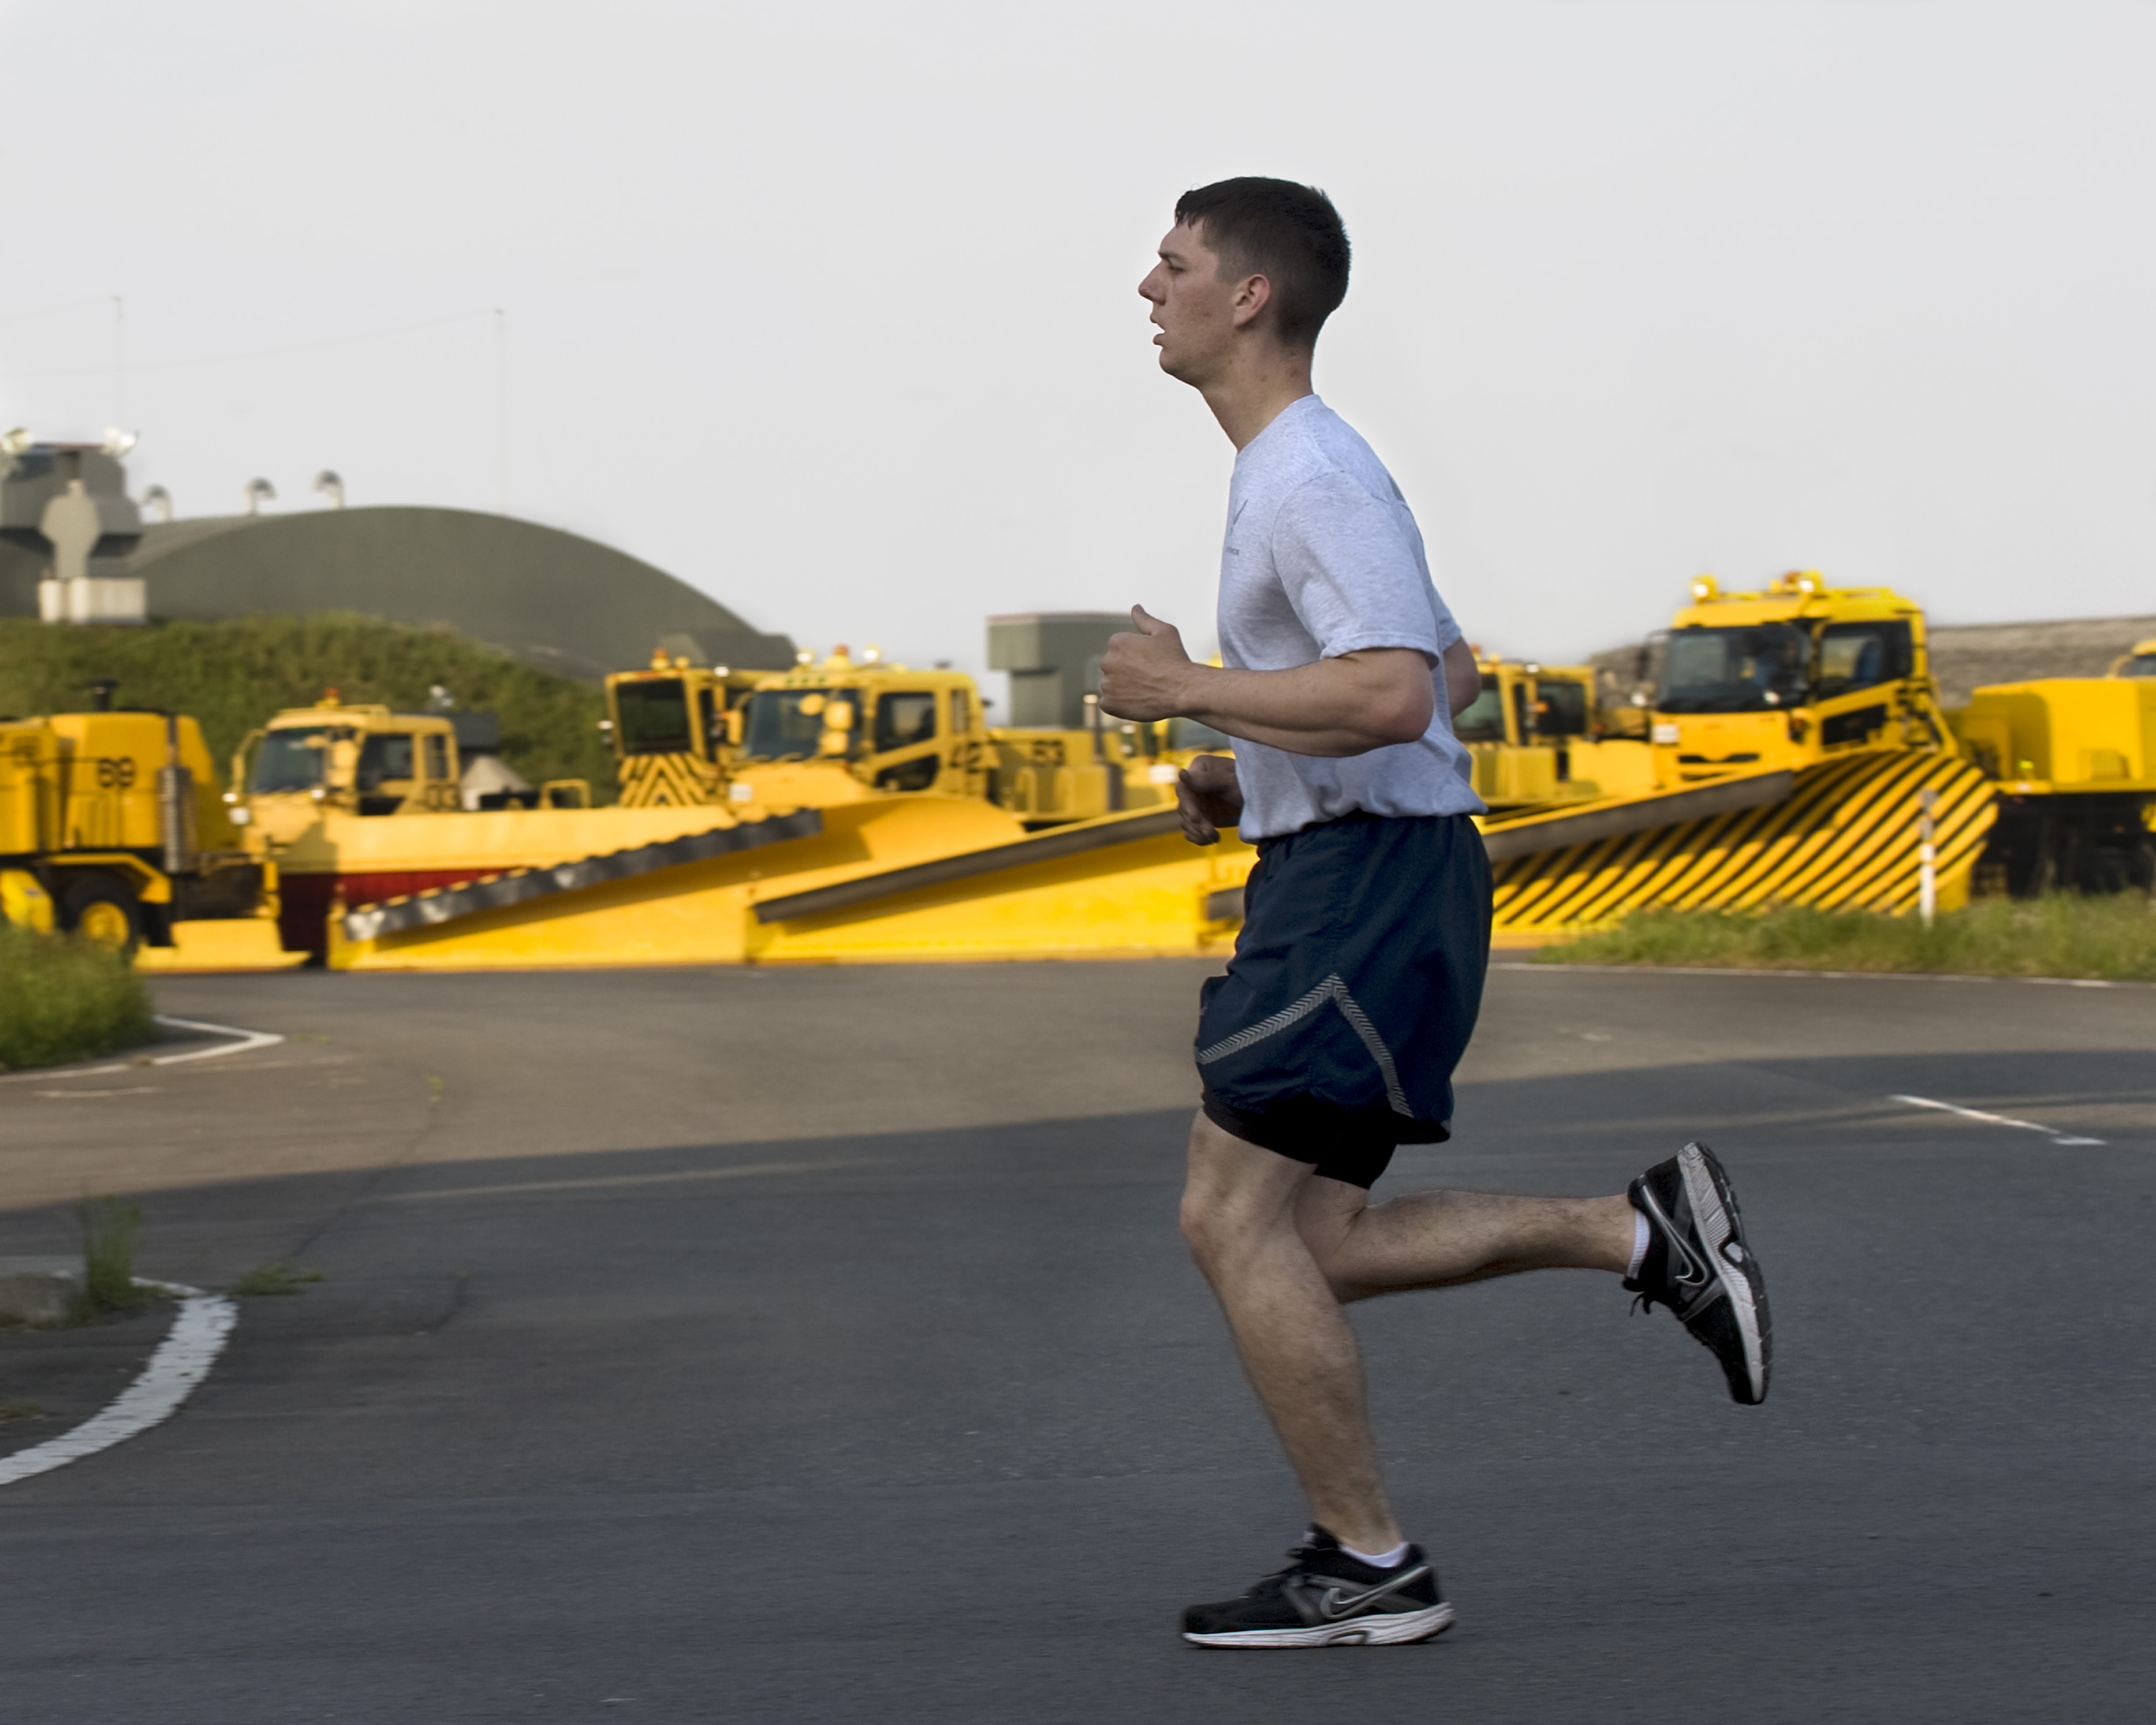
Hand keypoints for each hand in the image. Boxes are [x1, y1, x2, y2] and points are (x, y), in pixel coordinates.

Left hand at [1098, 605, 1199, 721]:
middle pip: (1113, 667)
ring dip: (1123, 688)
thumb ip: (1145, 619)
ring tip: (1145, 690)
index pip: (1120, 650)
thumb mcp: (1164, 632)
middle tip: (1150, 678)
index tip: (1151, 663)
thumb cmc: (1176, 659)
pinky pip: (1108, 703)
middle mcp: (1107, 661)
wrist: (1183, 690)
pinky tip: (1137, 701)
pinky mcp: (1109, 704)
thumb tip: (1135, 607)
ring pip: (1111, 685)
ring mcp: (1107, 684)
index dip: (1137, 658)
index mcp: (1117, 642)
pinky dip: (1119, 704)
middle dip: (1127, 672)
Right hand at [1175, 752, 1240, 845]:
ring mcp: (1197, 803)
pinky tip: (1213, 839)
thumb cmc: (1249, 783)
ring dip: (1198, 832)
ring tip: (1214, 837)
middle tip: (1211, 832)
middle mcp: (1193, 786)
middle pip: (1184, 808)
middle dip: (1197, 823)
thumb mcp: (1230, 780)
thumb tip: (1181, 774)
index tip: (1196, 818)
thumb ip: (1206, 779)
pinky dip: (1199, 838)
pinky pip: (1192, 831)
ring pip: (1186, 822)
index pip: (1183, 789)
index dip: (1187, 805)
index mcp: (1198, 770)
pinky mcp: (1202, 818)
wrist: (1264, 799)